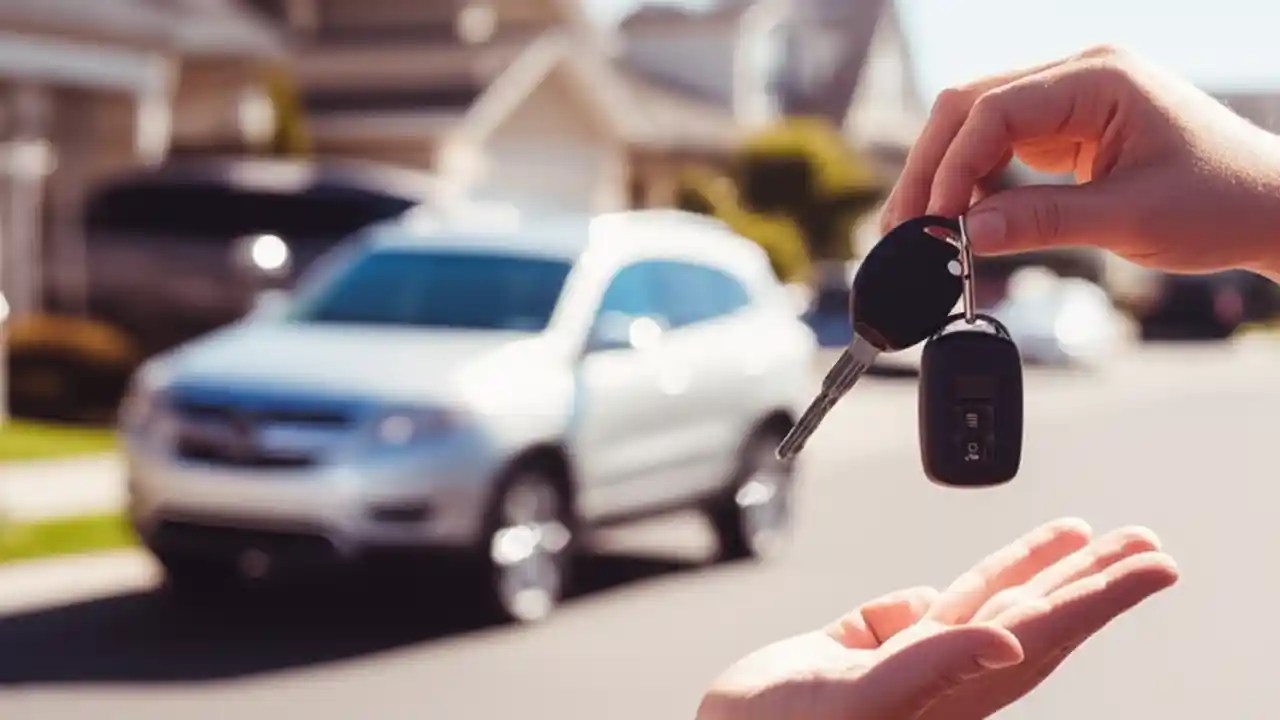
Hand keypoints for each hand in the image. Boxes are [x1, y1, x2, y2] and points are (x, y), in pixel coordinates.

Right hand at [696, 519, 1178, 719]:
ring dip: (1038, 569)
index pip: (1043, 633)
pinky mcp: (864, 654)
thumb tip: (1010, 641)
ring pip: (985, 605)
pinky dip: (949, 591)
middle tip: (1147, 543)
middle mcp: (940, 679)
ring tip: (1084, 534)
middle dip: (1092, 577)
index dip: (1101, 597)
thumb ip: (929, 669)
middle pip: (1034, 616)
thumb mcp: (855, 705)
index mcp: (950, 695)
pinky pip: (916, 613)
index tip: (1153, 566)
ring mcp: (903, 665)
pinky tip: (969, 586)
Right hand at [881, 45, 1279, 278]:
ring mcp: (1070, 100)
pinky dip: (975, 181)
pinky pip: (1001, 146)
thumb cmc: (1221, 203)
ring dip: (946, 174)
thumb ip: (1043, 221)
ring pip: (977, 124)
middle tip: (905, 226)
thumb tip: (968, 234)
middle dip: (934, 166)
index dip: (954, 167)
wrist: (1269, 207)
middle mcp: (1078, 76)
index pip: (994, 109)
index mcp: (1099, 77)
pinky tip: (961, 217)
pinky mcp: (1068, 129)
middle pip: (970, 105)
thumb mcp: (1130, 219)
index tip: (935, 222)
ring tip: (922, 229)